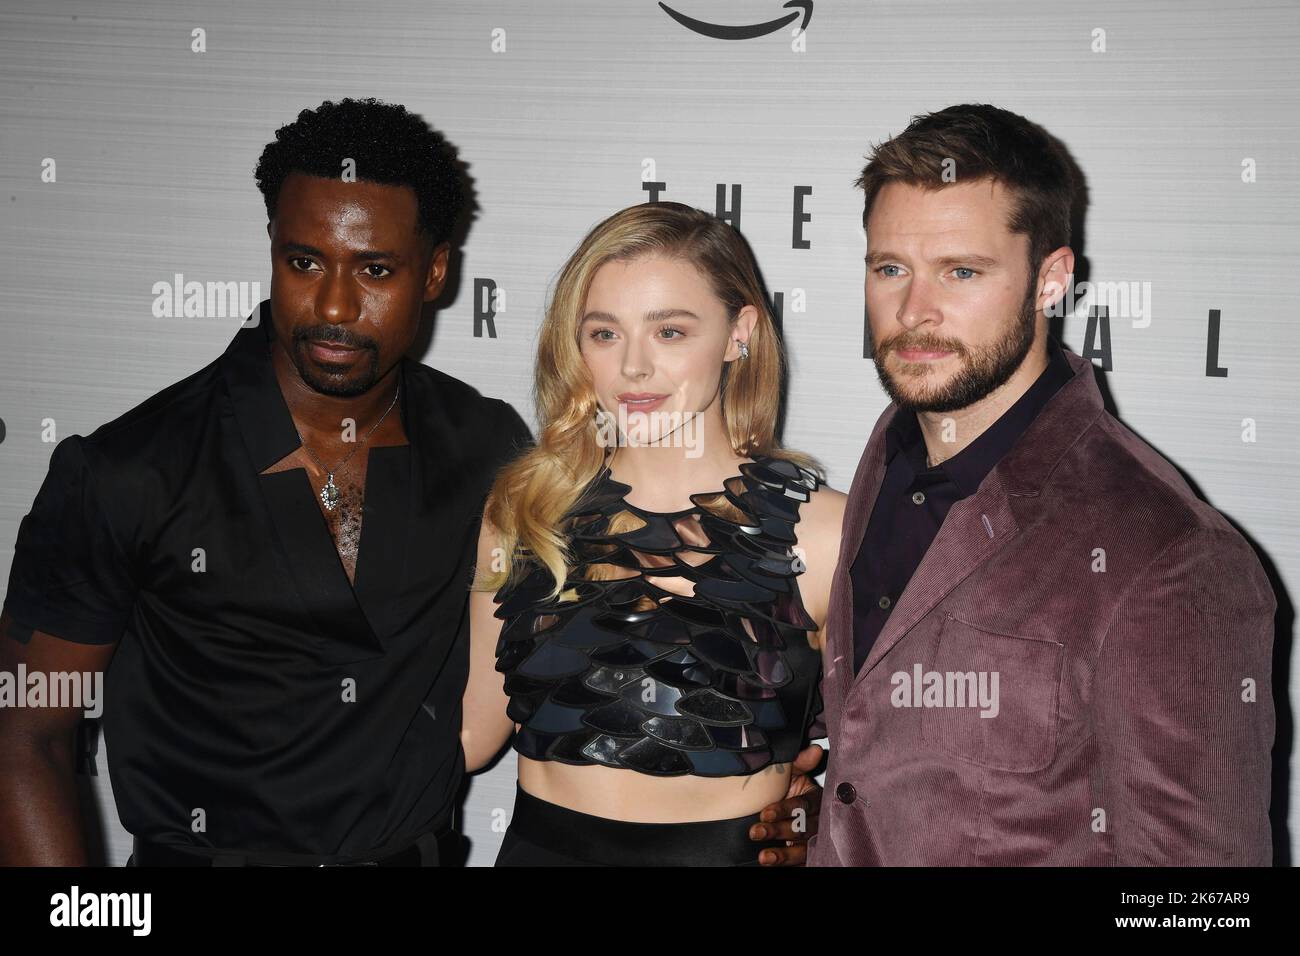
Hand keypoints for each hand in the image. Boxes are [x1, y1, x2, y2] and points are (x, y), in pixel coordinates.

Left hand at [749, 743, 823, 865]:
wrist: (776, 811)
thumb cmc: (785, 789)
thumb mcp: (790, 774)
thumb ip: (799, 763)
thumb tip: (815, 749)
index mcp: (815, 799)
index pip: (804, 805)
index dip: (786, 809)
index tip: (765, 813)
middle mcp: (818, 821)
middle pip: (803, 828)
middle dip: (779, 831)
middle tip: (756, 832)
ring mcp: (814, 841)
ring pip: (804, 850)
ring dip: (783, 855)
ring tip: (764, 857)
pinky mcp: (808, 855)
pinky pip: (803, 863)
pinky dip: (789, 864)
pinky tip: (773, 865)